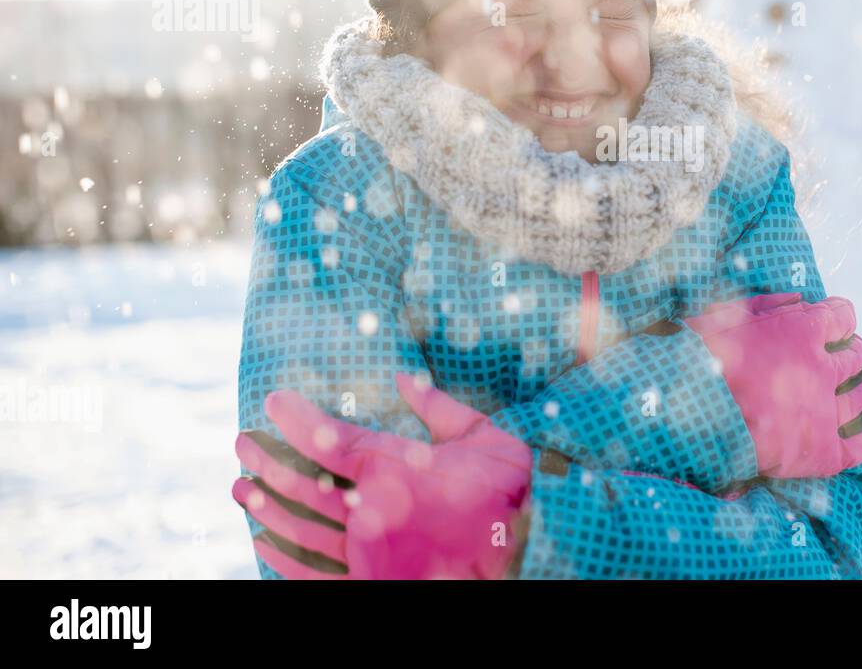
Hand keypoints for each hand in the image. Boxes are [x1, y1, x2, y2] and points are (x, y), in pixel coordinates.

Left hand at [231, 373, 532, 578]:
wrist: (522, 556)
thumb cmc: (506, 496)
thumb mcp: (488, 439)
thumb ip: (443, 408)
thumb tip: (404, 379)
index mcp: (398, 472)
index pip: (332, 440)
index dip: (296, 419)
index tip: (273, 401)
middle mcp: (373, 511)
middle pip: (303, 484)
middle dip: (267, 460)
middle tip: (242, 443)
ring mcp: (368, 551)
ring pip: (301, 528)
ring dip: (267, 506)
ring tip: (242, 487)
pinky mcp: (369, 580)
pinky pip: (312, 573)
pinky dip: (282, 558)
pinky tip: (263, 540)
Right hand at [686, 293, 861, 477]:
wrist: (692, 422)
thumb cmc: (700, 364)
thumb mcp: (724, 317)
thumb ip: (765, 305)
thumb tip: (798, 301)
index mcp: (801, 333)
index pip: (841, 316)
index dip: (839, 316)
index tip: (836, 319)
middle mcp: (822, 370)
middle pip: (855, 355)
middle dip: (851, 350)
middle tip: (846, 354)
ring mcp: (826, 412)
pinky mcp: (824, 451)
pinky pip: (859, 442)